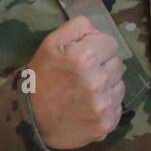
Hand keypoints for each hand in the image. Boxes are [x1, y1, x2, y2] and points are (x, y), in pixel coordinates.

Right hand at [25, 15, 125, 150]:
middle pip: (117, 63)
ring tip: (86, 91)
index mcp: (85, 57)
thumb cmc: (40, 78)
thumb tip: (99, 30)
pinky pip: (117, 105)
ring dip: (107, 85)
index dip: (97, 47)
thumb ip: (78, 27)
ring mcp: (104, 105)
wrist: (30, 121)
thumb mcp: (51, 43)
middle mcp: (98, 81)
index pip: (111, 42)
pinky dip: (107, 104)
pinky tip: (89, 106)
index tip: (85, 56)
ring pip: (120, 84)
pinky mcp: (107, 123)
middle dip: (103, 65)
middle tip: (83, 75)